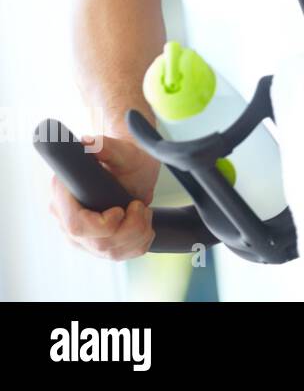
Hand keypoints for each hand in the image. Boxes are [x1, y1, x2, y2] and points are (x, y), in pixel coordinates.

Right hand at [48, 133, 159, 260]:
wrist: (132, 168)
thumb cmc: (125, 157)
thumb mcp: (120, 150)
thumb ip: (105, 146)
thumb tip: (88, 143)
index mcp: (63, 196)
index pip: (75, 225)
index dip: (102, 224)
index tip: (121, 209)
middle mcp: (66, 219)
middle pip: (98, 244)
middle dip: (129, 228)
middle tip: (141, 207)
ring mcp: (80, 236)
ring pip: (112, 252)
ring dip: (138, 234)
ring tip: (144, 211)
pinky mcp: (95, 244)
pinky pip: (120, 255)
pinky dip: (140, 243)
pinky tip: (144, 225)